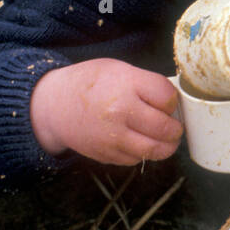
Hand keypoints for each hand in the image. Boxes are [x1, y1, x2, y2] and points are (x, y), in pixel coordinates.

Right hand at [29, 59, 182, 164]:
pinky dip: (143, 153)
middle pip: (166, 128)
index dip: (173, 102)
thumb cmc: (90, 84)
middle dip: (175, 128)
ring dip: (166, 146)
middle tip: (174, 126)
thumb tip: (174, 102)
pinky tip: (140, 142)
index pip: (167, 98)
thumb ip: (146, 84)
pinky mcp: (106, 155)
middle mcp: (120, 111)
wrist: (54, 105)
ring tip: (166, 139)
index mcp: (126, 84)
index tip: (168, 102)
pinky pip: (136, 159)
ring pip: (155, 150)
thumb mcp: (119, 70)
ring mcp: (112, 137)